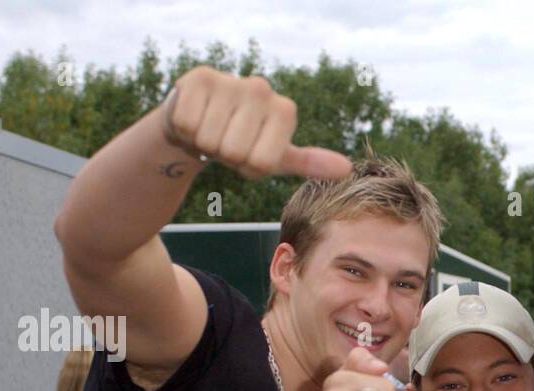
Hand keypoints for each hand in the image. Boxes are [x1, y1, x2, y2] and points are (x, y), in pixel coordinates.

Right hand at [163, 66, 352, 180]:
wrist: (203, 122)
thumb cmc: (243, 142)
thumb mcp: (277, 157)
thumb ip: (309, 162)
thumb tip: (346, 169)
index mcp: (285, 111)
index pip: (261, 163)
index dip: (249, 168)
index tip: (249, 153)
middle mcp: (262, 89)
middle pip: (235, 152)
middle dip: (226, 156)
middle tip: (227, 141)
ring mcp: (231, 81)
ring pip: (210, 139)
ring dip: (206, 142)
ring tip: (212, 129)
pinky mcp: (199, 77)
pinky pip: (189, 124)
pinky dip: (186, 130)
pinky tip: (196, 117)